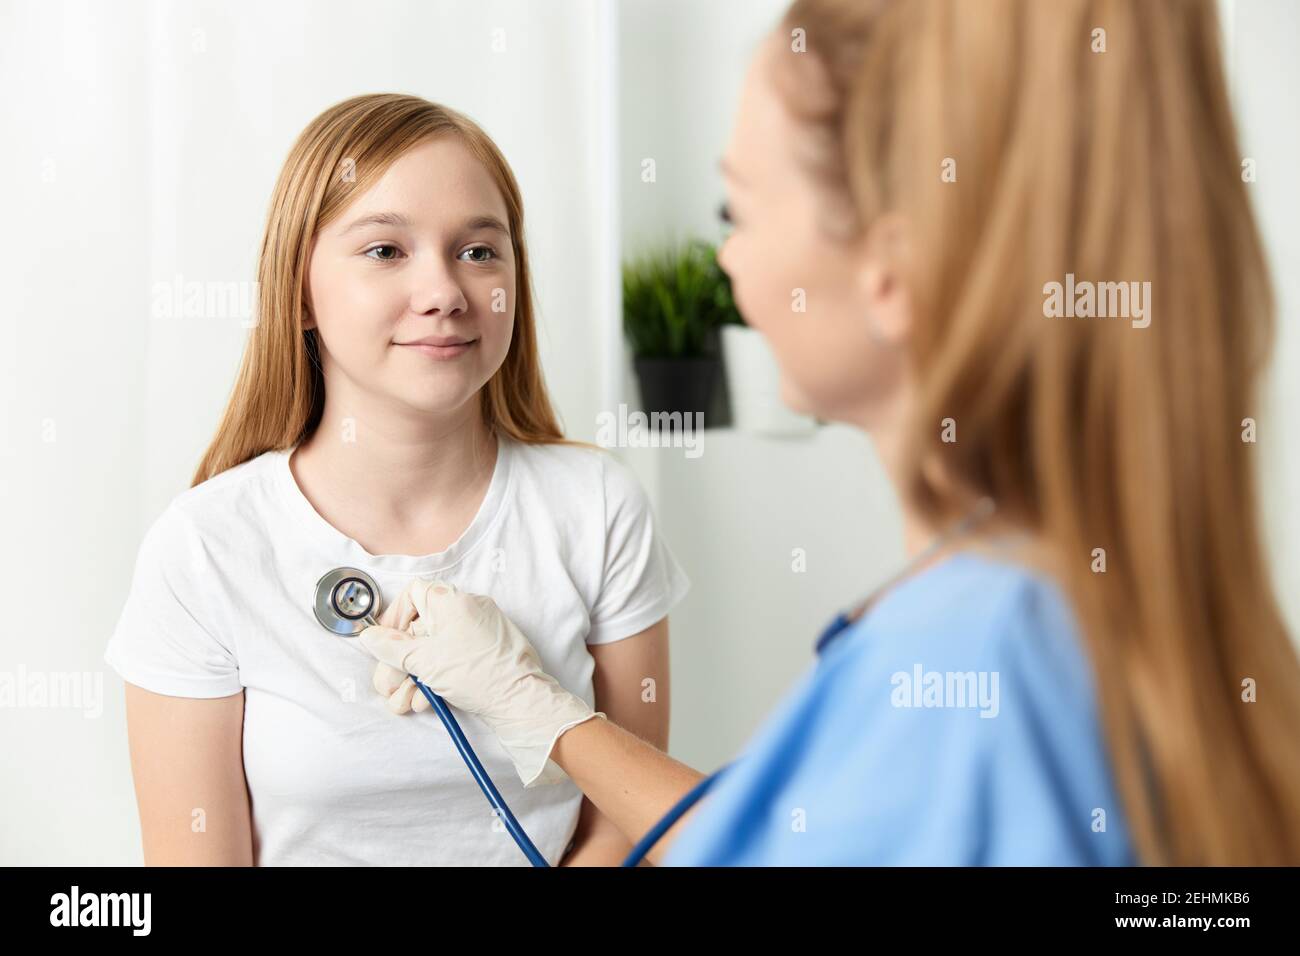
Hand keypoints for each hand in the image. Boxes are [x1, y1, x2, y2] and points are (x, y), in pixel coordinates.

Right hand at [357, 579, 603, 786]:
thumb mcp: (424, 661)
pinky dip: (436, 679)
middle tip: (389, 686)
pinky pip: (452, 660)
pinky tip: (426, 701)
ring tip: (405, 703)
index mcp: (452, 601)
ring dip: (414, 678)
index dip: (394, 617)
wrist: (521, 701)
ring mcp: (478, 633)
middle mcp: (466, 611)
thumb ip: (391, 647)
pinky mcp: (485, 654)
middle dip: (400, 662)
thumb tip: (371, 636)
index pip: (414, 593)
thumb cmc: (478, 674)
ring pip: (434, 650)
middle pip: (419, 629)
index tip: (385, 643)